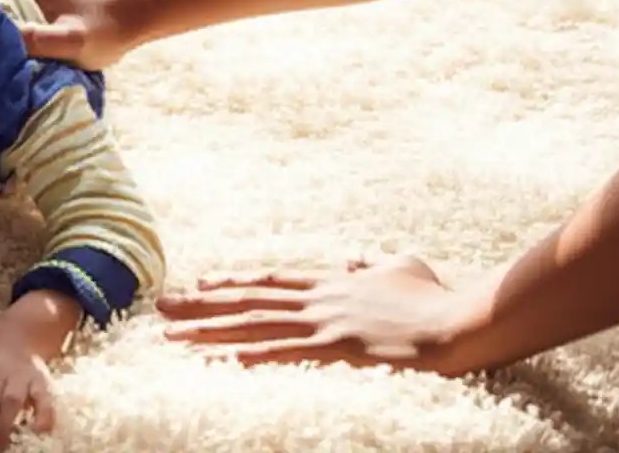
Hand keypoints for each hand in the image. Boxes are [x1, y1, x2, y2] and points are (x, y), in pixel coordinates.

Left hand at [156, 254, 465, 372]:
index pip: (268, 281)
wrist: (458, 319)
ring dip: (210, 332)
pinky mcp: (341, 345)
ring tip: (173, 338)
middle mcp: (318, 298)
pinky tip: (229, 358)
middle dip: (200, 306)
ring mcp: (326, 320)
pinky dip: (259, 353)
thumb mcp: (400, 267)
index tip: (198, 286)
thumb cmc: (433, 297)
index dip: (231, 283)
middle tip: (160, 308)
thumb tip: (356, 260)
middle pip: (248, 301)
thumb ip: (371, 264)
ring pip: (256, 325)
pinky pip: (291, 351)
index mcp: (329, 282)